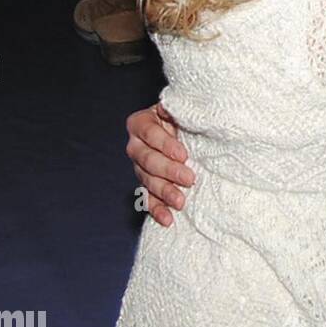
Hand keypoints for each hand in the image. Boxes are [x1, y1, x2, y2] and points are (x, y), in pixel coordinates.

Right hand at [126, 103, 193, 226]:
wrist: (186, 132)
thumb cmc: (185, 118)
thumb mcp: (183, 110)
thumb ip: (178, 109)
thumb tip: (171, 107)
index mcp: (141, 123)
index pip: (149, 133)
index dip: (165, 144)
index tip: (183, 154)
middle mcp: (136, 145)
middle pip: (148, 160)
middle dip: (168, 171)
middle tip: (189, 179)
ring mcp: (140, 167)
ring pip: (148, 181)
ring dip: (164, 193)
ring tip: (181, 202)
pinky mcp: (147, 185)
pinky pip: (148, 199)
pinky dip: (158, 210)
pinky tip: (168, 219)